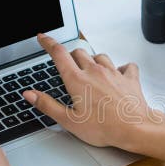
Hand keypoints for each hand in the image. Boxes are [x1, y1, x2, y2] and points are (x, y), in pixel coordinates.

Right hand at [24, 33, 164, 150]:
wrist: (135, 128)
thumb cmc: (104, 127)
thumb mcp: (69, 121)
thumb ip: (47, 105)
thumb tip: (30, 94)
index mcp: (77, 80)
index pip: (59, 54)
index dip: (48, 43)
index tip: (42, 37)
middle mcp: (95, 71)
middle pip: (79, 52)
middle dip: (71, 55)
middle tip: (68, 65)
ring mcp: (113, 73)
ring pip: (100, 56)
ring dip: (93, 60)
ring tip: (91, 71)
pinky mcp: (129, 78)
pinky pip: (125, 66)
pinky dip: (120, 68)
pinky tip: (118, 75)